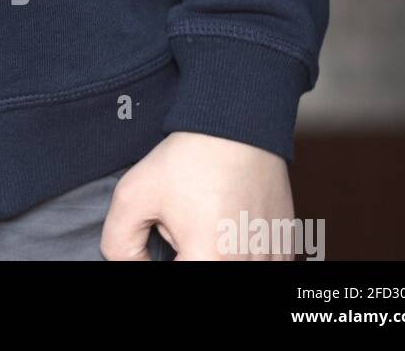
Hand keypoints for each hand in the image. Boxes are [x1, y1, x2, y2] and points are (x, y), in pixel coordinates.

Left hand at [101, 131, 292, 259]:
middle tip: (184, 222)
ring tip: (208, 218)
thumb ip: (119, 244)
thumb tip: (128, 265)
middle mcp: (246, 265)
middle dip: (186, 252)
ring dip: (213, 250)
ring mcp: (271, 258)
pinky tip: (229, 220)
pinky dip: (238, 248)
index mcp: (208, 260)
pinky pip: (254, 260)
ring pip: (229, 264)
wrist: (238, 127)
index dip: (159, 257)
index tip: (164, 230)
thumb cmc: (190, 159)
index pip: (171, 278)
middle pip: (199, 265)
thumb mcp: (133, 196)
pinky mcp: (285, 246)